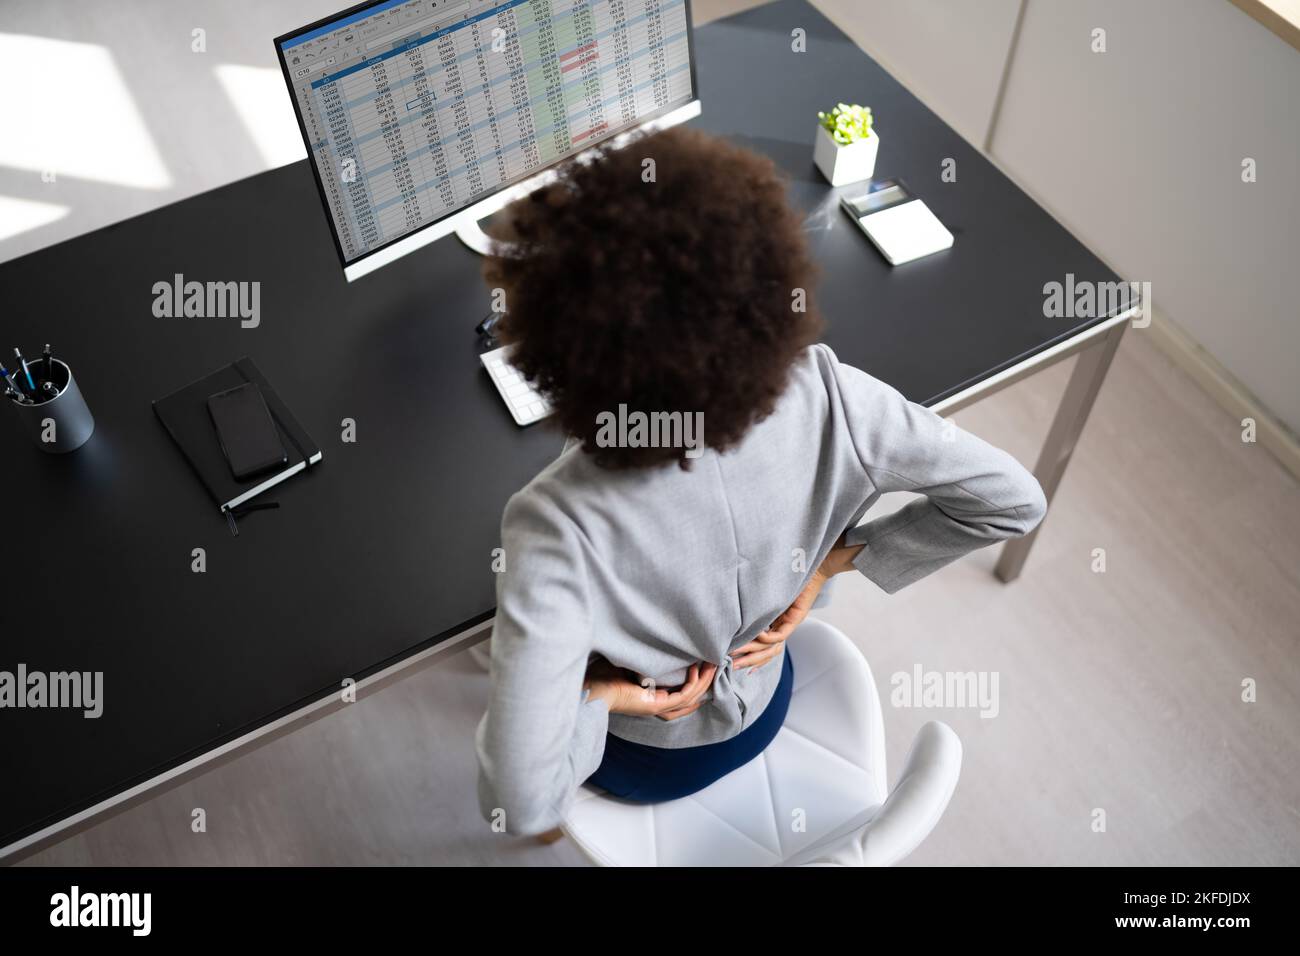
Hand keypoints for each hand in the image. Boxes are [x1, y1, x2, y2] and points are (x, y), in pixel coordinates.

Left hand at [584, 659, 717, 720]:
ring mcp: (657, 707)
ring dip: (704, 680)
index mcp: (649, 698)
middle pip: (690, 698)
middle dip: (705, 681)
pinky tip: (698, 669)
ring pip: (691, 697)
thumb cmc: (601, 675)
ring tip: (713, 664)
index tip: (703, 666)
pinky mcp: (656, 705)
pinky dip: (694, 683)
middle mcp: (655, 705)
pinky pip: (684, 695)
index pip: (679, 696)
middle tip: (715, 663)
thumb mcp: (626, 661)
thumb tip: (648, 636)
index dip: (695, 683)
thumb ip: (640, 655)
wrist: (590, 688)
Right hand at [731, 535, 862, 670]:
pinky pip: (779, 635)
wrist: (813, 565)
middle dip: (749, 660)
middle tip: (733, 667)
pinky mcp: (795, 618)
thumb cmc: (790, 574)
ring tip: (737, 655)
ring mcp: (790, 624)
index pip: (765, 646)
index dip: (752, 656)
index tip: (735, 663)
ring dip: (754, 653)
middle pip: (767, 652)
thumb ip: (756, 603)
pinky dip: (765, 638)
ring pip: (772, 648)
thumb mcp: (768, 593)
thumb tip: (735, 606)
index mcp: (778, 623)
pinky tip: (755, 635)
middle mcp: (784, 627)